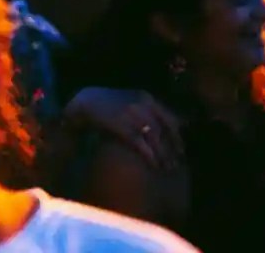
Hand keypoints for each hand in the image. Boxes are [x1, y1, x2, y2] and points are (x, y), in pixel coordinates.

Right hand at [64, 88, 182, 169]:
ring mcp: (131, 113)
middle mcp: (142, 103)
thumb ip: (144, 112)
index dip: (177, 134)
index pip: (169, 116)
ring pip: (154, 135)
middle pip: (164, 127)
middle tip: (178, 161)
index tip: (181, 148)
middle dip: (173, 145)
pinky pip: (139, 141)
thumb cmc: (106, 106)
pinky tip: (154, 164)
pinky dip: (149, 154)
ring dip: (163, 153)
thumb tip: (161, 128)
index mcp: (146, 97)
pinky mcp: (120, 125)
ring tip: (168, 167)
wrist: (83, 102)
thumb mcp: (129, 103)